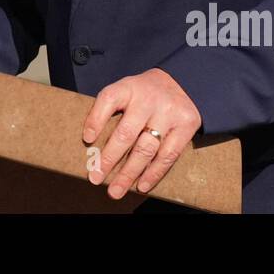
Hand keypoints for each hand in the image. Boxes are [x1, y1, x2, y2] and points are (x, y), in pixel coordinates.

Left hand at [81, 68, 201, 198]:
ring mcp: (168, 113)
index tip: (87, 140)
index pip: (109, 99)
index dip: (95, 119)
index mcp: (129, 87)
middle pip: (126, 132)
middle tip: (95, 178)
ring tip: (116, 190)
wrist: (182, 83)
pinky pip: (168, 155)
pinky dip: (153, 173)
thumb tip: (93, 144)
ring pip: (146, 149)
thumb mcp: (126, 90)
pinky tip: (141, 185)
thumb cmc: (144, 94)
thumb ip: (112, 110)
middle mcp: (148, 99)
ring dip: (129, 173)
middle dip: (109, 159)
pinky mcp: (185, 126)